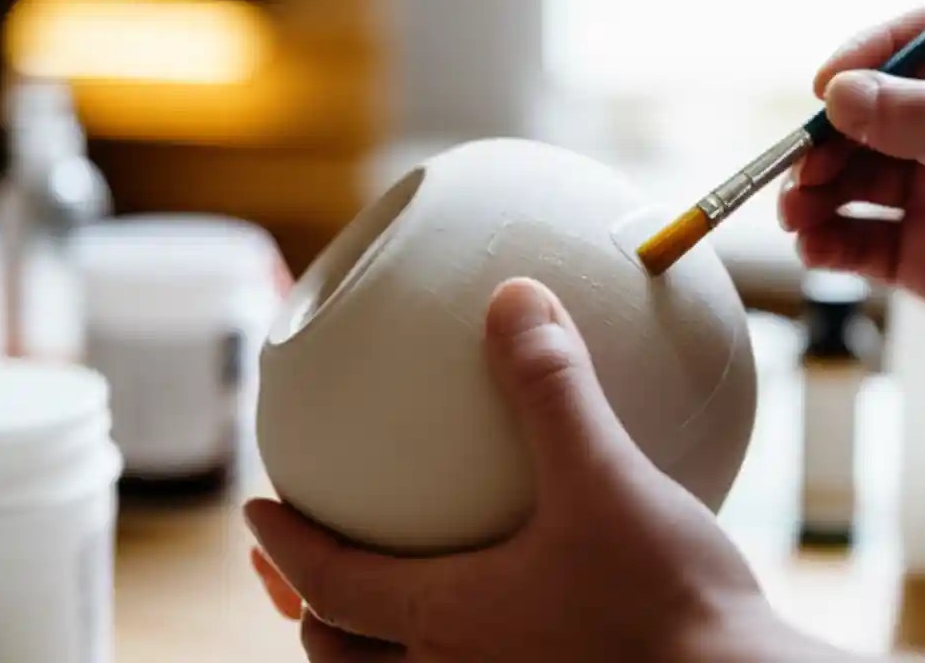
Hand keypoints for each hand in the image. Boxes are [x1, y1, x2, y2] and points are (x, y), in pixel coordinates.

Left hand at [245, 278, 847, 661]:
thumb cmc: (665, 602)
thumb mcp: (605, 478)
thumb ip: (553, 387)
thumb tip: (511, 299)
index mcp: (447, 620)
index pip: (330, 582)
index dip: (286, 544)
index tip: (259, 512)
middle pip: (343, 655)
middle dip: (313, 608)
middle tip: (304, 566)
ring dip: (369, 649)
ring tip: (381, 609)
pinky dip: (445, 658)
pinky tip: (503, 624)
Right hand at [780, 7, 924, 507]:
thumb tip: (846, 93)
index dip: (876, 55)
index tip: (828, 89)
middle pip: (882, 113)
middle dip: (832, 137)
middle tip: (797, 169)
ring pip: (862, 177)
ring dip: (819, 191)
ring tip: (795, 215)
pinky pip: (863, 237)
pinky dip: (831, 240)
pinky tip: (813, 249)